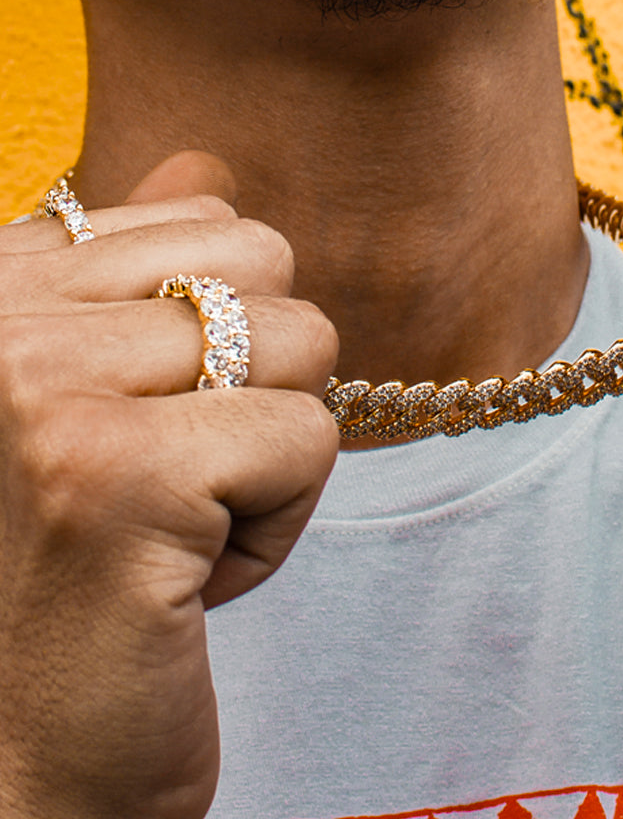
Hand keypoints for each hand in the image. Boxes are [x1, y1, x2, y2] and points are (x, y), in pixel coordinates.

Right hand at [0, 152, 339, 818]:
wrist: (31, 746)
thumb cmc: (81, 565)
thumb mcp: (103, 397)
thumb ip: (140, 270)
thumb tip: (204, 160)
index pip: (206, 217)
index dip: (221, 337)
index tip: (144, 426)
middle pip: (267, 268)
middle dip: (257, 384)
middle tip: (172, 479)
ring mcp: (42, 395)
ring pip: (302, 345)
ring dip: (269, 455)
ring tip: (177, 525)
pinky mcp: (115, 479)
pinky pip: (307, 436)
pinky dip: (278, 521)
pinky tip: (187, 576)